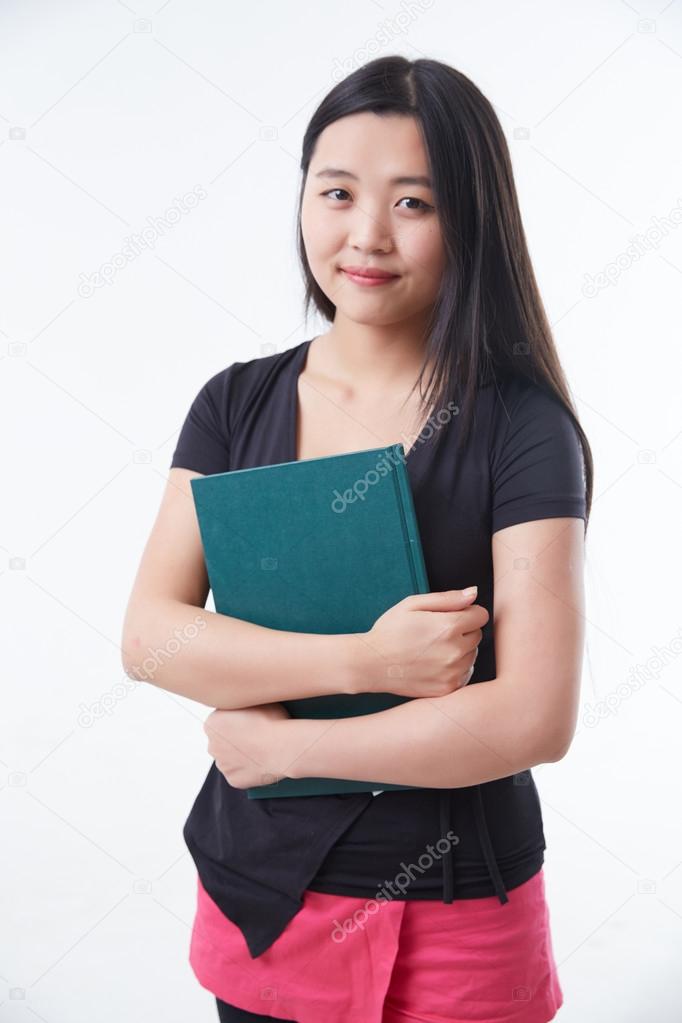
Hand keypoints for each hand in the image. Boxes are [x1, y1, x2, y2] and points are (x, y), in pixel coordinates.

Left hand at [204, 702, 292, 789]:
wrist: (282, 746)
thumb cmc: (271, 720)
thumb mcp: (254, 701)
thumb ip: (243, 705)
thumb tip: (246, 704)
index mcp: (212, 723)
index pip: (222, 720)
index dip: (239, 720)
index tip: (252, 721)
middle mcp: (212, 746)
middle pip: (223, 742)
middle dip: (237, 740)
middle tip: (257, 736)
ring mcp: (222, 765)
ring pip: (231, 759)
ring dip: (242, 756)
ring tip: (263, 750)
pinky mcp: (233, 780)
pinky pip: (241, 774)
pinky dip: (250, 770)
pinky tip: (263, 762)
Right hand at [363, 586, 487, 698]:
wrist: (371, 664)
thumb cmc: (390, 631)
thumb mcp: (413, 604)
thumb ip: (447, 598)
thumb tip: (473, 593)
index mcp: (448, 627)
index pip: (481, 615)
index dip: (466, 612)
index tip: (451, 616)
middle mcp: (455, 652)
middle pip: (477, 635)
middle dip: (463, 631)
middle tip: (437, 633)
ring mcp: (452, 673)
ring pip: (472, 655)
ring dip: (460, 650)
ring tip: (434, 649)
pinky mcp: (447, 688)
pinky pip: (465, 674)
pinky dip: (455, 668)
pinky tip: (435, 663)